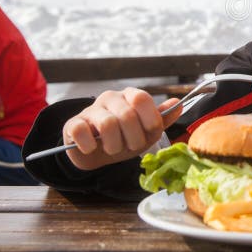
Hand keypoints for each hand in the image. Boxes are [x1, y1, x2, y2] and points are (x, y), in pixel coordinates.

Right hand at [63, 88, 182, 170]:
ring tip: (114, 150)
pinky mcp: (73, 124)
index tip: (150, 133)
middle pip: (127, 114)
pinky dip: (90, 145)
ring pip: (107, 124)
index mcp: (130, 96)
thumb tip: (178, 102)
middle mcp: (110, 98)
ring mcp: (90, 109)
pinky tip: (93, 148)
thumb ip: (162, 118)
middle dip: (133, 138)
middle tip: (131, 147)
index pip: (142, 98)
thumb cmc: (125, 139)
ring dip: (114, 145)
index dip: (149, 119)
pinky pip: (81, 131)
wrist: (97, 154)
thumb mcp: (146, 131)